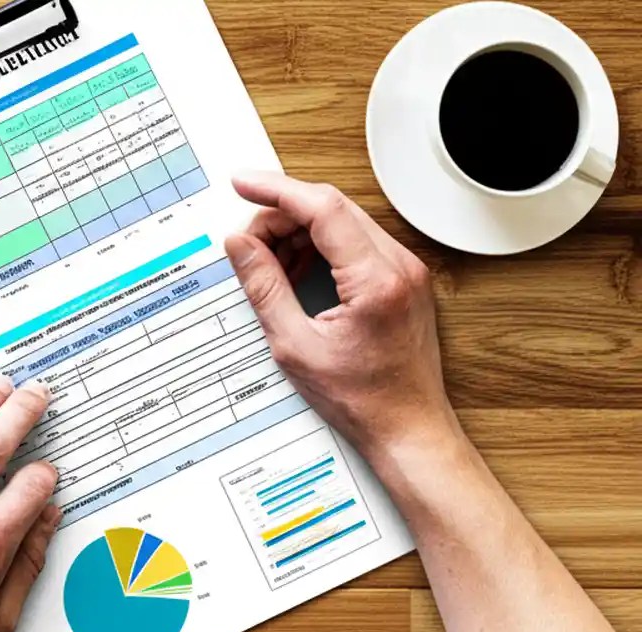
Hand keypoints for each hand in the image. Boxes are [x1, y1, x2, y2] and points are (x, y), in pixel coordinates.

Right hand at [224, 172, 457, 462]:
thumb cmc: (363, 400)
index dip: (277, 190)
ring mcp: (405, 270)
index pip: (322, 209)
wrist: (408, 428)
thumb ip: (264, 288)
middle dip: (282, 214)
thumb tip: (242, 246)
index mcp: (375, 280)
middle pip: (331, 208)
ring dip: (300, 231)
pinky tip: (296, 272)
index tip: (244, 184)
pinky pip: (355, 242)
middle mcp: (398, 266)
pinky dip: (320, 247)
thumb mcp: (295, 346)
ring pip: (342, 221)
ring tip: (269, 264)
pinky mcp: (402, 278)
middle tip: (247, 242)